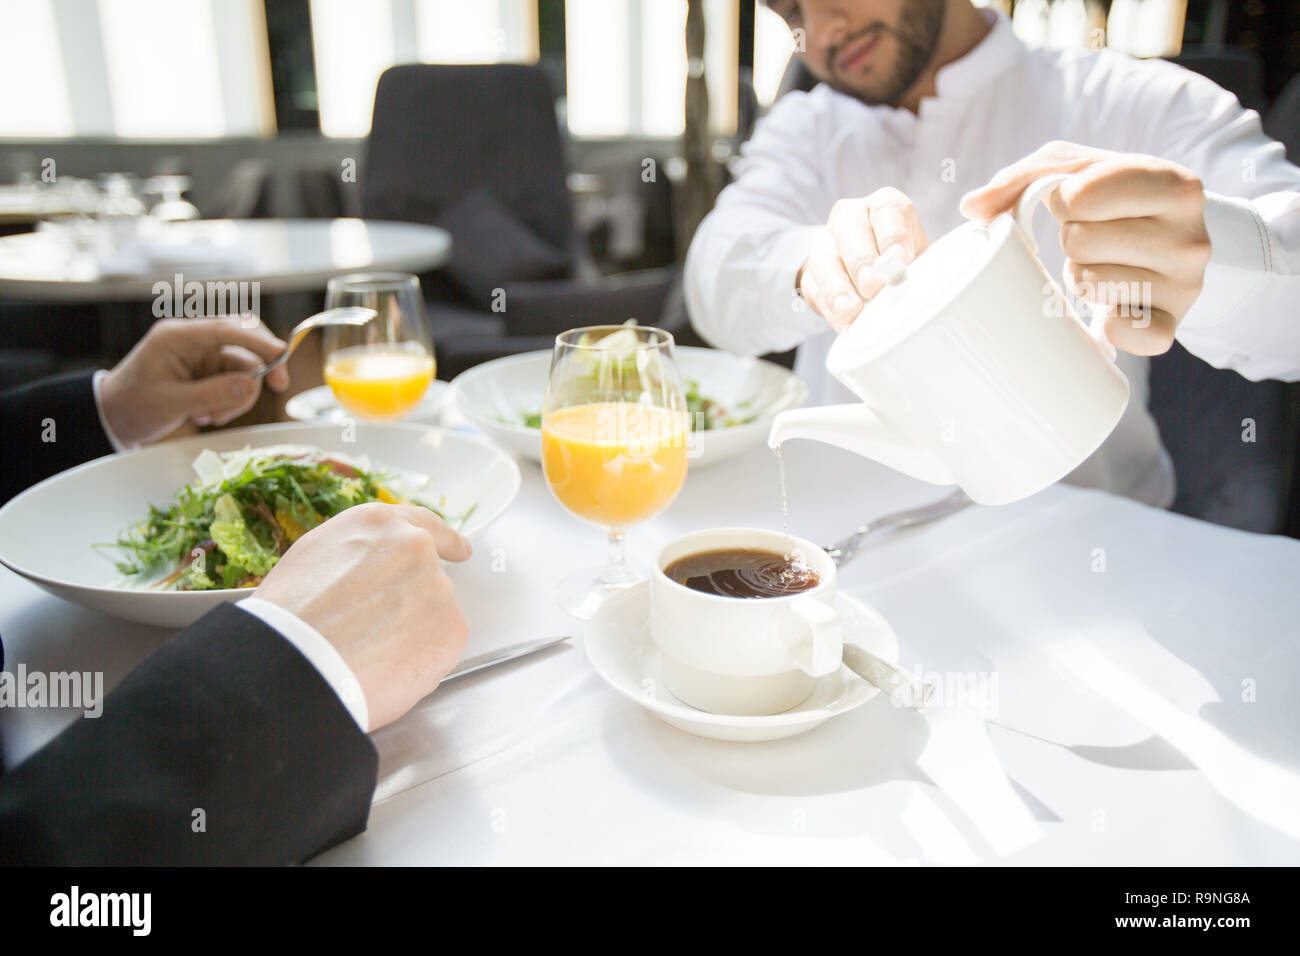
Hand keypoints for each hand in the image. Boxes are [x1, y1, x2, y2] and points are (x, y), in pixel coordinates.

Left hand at [99, 316, 289, 446]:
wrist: (114, 418)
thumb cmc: (134, 406)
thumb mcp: (171, 403)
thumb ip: (212, 394)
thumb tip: (252, 386)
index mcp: (178, 337)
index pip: (228, 329)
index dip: (259, 341)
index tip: (282, 356)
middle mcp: (194, 341)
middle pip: (245, 342)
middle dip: (260, 367)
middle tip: (277, 387)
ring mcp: (202, 356)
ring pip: (243, 367)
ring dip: (237, 396)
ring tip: (212, 417)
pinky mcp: (207, 372)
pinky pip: (235, 382)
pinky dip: (230, 401)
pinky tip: (207, 415)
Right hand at [254, 503, 472, 730]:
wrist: (294, 663)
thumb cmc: (289, 618)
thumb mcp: (314, 558)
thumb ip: (359, 557)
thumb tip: (372, 574)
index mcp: (380, 525)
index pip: (425, 526)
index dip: (444, 541)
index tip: (459, 550)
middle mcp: (416, 547)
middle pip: (428, 580)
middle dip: (411, 607)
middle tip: (380, 634)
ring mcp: (438, 588)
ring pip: (433, 619)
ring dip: (411, 638)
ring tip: (367, 655)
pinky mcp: (451, 629)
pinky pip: (440, 652)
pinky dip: (419, 666)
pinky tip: (384, 671)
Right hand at [798, 187, 929, 331]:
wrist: (873, 275)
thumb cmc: (903, 264)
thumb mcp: (921, 257)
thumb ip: (923, 266)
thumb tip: (926, 287)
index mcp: (884, 206)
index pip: (887, 210)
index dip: (894, 236)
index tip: (901, 259)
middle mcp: (851, 217)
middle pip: (849, 231)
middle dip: (862, 261)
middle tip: (874, 287)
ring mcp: (826, 244)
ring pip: (825, 260)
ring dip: (838, 288)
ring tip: (851, 312)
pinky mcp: (811, 274)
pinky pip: (815, 289)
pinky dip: (829, 308)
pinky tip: (842, 323)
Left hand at [960, 141, 1211, 354]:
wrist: (1169, 234)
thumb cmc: (1113, 195)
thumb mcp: (1076, 168)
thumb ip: (1021, 177)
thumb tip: (971, 207)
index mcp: (1174, 184)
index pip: (1079, 196)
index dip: (1064, 201)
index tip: (1081, 202)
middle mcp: (1191, 236)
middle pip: (1078, 242)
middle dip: (1072, 239)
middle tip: (1096, 237)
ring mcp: (1186, 285)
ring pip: (1089, 284)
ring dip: (1082, 275)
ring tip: (1105, 264)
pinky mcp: (1172, 324)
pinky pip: (1132, 335)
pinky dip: (1110, 326)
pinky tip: (1111, 312)